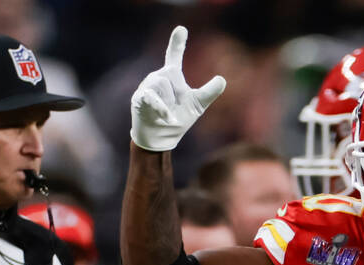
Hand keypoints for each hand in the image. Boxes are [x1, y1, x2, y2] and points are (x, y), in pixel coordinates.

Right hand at [130, 26, 226, 151]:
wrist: (162, 137)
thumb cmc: (179, 118)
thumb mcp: (197, 105)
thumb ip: (209, 92)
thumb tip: (222, 79)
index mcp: (172, 76)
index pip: (174, 55)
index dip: (177, 42)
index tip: (181, 29)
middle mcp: (159, 77)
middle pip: (173, 76)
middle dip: (178, 95)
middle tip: (176, 108)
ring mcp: (147, 86)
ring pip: (164, 86)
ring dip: (171, 103)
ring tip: (168, 114)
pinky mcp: (140, 97)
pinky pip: (154, 98)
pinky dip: (163, 109)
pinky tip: (169, 118)